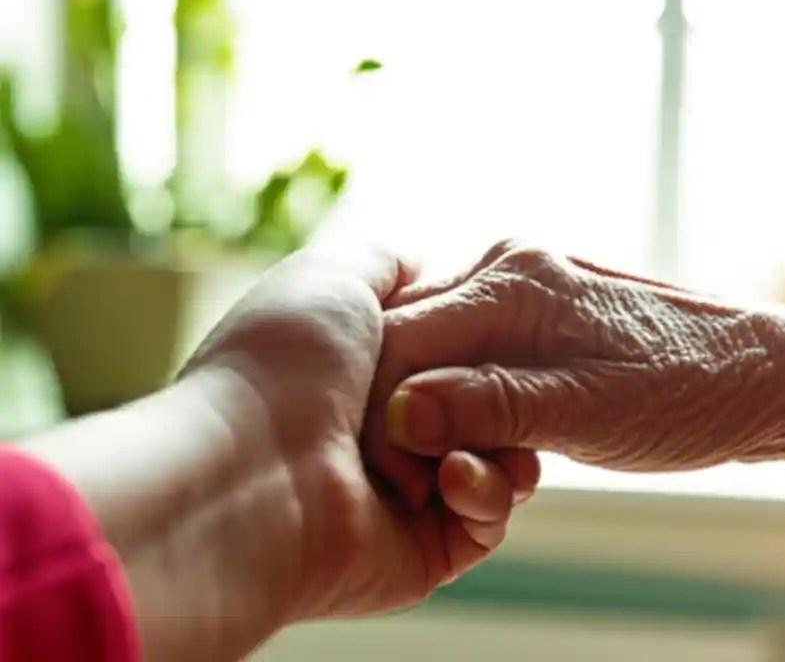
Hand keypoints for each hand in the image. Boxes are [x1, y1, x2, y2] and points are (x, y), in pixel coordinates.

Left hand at [179, 245, 539, 620]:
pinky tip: (452, 474)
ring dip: (499, 440)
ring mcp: (404, 497)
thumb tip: (427, 269)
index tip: (500, 324)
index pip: (450, 354)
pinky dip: (485, 490)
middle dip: (499, 387)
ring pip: (499, 461)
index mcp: (357, 377)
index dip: (479, 338)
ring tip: (462, 437)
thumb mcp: (333, 278)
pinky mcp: (425, 551)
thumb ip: (386, 264)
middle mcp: (380, 436)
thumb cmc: (282, 368)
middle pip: (483, 405)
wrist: (252, 475)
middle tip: (492, 378)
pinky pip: (487, 518)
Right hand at [369, 240, 784, 474]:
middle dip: (410, 419)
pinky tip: (499, 444)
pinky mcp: (543, 320)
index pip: (400, 342)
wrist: (770, 379)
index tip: (403, 483)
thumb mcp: (588, 411)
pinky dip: (473, 407)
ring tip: (486, 466)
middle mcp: (511, 267)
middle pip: (409, 343)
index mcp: (514, 279)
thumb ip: (491, 406)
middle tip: (441, 484)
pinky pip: (475, 359)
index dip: (383, 418)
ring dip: (443, 417)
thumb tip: (401, 413)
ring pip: (440, 355)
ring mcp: (527, 290)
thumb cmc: (692, 393)